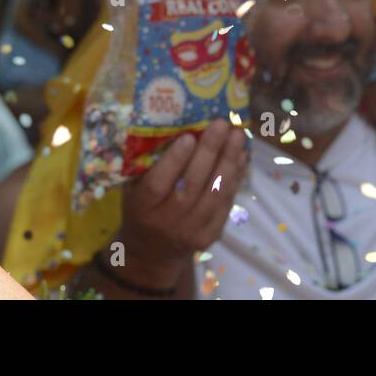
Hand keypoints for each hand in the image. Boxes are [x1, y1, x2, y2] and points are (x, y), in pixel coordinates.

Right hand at [114, 119, 249, 286]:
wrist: (153, 251)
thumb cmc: (143, 206)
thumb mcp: (135, 187)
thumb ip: (149, 164)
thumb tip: (176, 125)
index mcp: (142, 206)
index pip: (158, 184)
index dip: (174, 161)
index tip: (189, 136)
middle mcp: (166, 222)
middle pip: (192, 185)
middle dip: (210, 152)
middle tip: (221, 125)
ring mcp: (190, 232)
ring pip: (214, 194)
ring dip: (229, 161)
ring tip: (238, 135)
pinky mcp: (209, 236)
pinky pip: (225, 204)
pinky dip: (235, 178)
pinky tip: (240, 157)